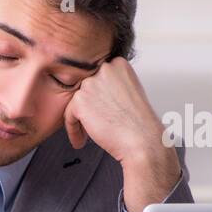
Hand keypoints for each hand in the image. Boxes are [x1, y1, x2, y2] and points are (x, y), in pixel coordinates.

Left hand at [62, 56, 181, 211]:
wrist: (144, 146)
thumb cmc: (138, 129)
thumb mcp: (125, 98)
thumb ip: (109, 87)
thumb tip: (89, 80)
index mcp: (120, 64)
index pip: (91, 75)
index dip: (91, 98)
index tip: (98, 117)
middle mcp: (107, 68)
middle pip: (79, 86)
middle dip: (81, 109)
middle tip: (90, 129)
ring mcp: (95, 82)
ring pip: (72, 100)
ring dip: (77, 120)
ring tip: (88, 137)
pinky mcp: (84, 99)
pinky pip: (67, 112)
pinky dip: (72, 129)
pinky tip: (83, 142)